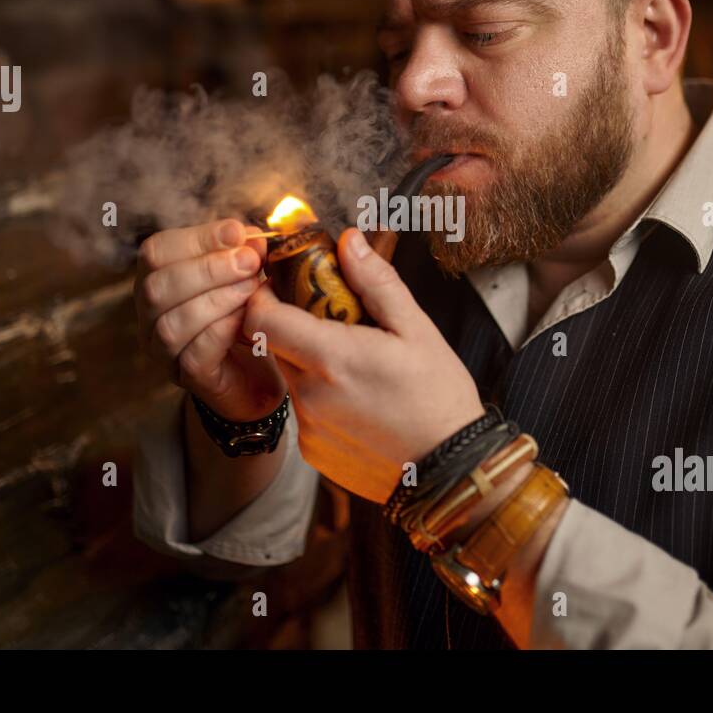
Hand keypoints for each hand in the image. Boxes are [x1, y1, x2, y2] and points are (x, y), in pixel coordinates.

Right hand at [134, 219, 285, 420]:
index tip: (238, 233)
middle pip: (156, 287)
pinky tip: (246, 319)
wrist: (260, 373)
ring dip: (217, 299)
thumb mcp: (247, 275)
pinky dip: (221, 331)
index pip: (156, 251)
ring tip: (253, 288)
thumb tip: (252, 236)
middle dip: (208, 269)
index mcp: (157, 280)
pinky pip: (193, 354)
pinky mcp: (186, 377)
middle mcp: (150, 316)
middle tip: (250, 261)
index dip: (197, 238)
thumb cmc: (248, 316)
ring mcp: (163, 351)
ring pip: (171, 323)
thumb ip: (245, 253)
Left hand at [243, 227, 484, 502]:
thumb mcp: (416, 330)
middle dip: (292, 327)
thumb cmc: (440, 396)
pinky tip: (360, 404)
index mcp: (332, 358)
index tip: (280, 286)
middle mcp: (309, 396)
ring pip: (291, 380)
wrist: (451, 470)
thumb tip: (349, 241)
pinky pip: (304, 414)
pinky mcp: (313, 453)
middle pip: (273, 347)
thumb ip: (376, 283)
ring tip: (357, 370)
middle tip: (332, 321)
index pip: (262, 319)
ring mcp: (309, 428)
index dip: (262, 297)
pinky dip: (322, 401)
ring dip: (311, 366)